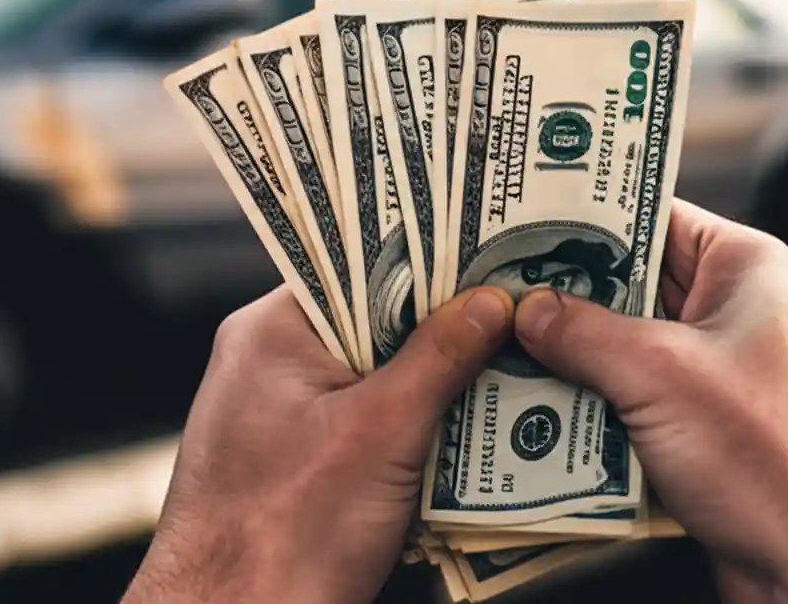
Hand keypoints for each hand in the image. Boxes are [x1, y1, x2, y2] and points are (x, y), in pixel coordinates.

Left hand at [125, 285, 512, 603]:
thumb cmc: (286, 532)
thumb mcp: (383, 431)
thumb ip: (440, 357)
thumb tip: (491, 301)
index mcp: (272, 331)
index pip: (361, 263)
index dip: (431, 258)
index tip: (494, 256)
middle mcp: (271, 361)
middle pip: (376, 319)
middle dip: (446, 327)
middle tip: (517, 318)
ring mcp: (283, 414)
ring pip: (379, 374)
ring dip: (436, 383)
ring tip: (508, 375)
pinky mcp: (301, 461)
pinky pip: (369, 421)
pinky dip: (415, 428)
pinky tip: (467, 437)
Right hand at [514, 201, 787, 602]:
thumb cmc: (778, 453)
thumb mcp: (662, 374)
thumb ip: (584, 334)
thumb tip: (527, 310)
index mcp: (740, 266)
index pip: (646, 215)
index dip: (578, 217)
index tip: (511, 221)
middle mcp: (726, 312)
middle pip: (623, 288)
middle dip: (558, 299)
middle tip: (485, 296)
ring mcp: (711, 377)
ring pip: (617, 353)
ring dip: (563, 364)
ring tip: (488, 356)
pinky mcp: (697, 435)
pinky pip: (624, 408)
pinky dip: (583, 414)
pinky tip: (527, 417)